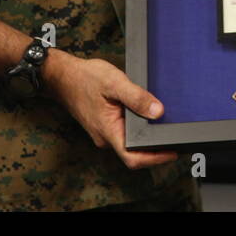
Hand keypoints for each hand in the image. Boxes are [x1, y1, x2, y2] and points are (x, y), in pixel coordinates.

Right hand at [45, 52, 177, 169]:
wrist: (61, 76)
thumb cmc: (84, 78)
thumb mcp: (114, 82)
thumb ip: (137, 98)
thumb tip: (158, 112)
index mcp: (108, 131)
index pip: (133, 157)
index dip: (155, 159)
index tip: (173, 152)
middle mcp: (105, 137)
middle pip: (134, 152)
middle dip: (155, 148)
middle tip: (173, 136)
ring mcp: (102, 133)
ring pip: (127, 141)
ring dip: (145, 137)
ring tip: (162, 124)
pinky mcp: (102, 126)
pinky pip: (121, 132)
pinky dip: (135, 128)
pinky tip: (144, 115)